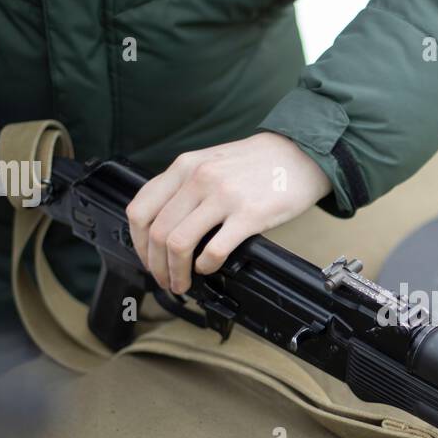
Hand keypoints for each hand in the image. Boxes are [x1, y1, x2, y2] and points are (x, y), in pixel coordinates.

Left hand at [126, 131, 329, 293]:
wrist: (300, 154)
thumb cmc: (256, 163)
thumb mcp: (209, 162)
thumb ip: (184, 187)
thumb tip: (163, 226)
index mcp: (184, 167)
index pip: (141, 210)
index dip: (137, 243)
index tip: (148, 259)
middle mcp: (198, 179)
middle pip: (157, 233)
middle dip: (156, 265)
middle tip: (165, 279)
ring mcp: (223, 196)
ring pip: (179, 244)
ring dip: (176, 272)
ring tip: (182, 283)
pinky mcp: (249, 215)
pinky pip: (214, 250)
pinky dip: (205, 267)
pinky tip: (209, 268)